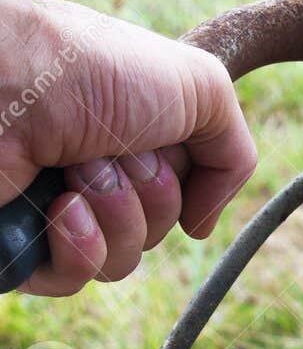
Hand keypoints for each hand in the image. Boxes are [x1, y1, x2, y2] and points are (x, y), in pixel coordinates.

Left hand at [0, 0, 256, 295]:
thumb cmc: (94, 69)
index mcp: (137, 136)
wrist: (3, 80)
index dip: (190, 175)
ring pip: (123, 261)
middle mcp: (98, 173)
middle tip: (117, 152)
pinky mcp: (21, 244)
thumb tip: (200, 226)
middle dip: (152, 195)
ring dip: (116, 217)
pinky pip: (74, 279)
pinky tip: (60, 209)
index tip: (168, 142)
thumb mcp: (202, 89)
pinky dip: (79, 247)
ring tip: (78, 173)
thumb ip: (234, 156)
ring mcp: (56, 210)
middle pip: (161, 228)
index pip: (189, 188)